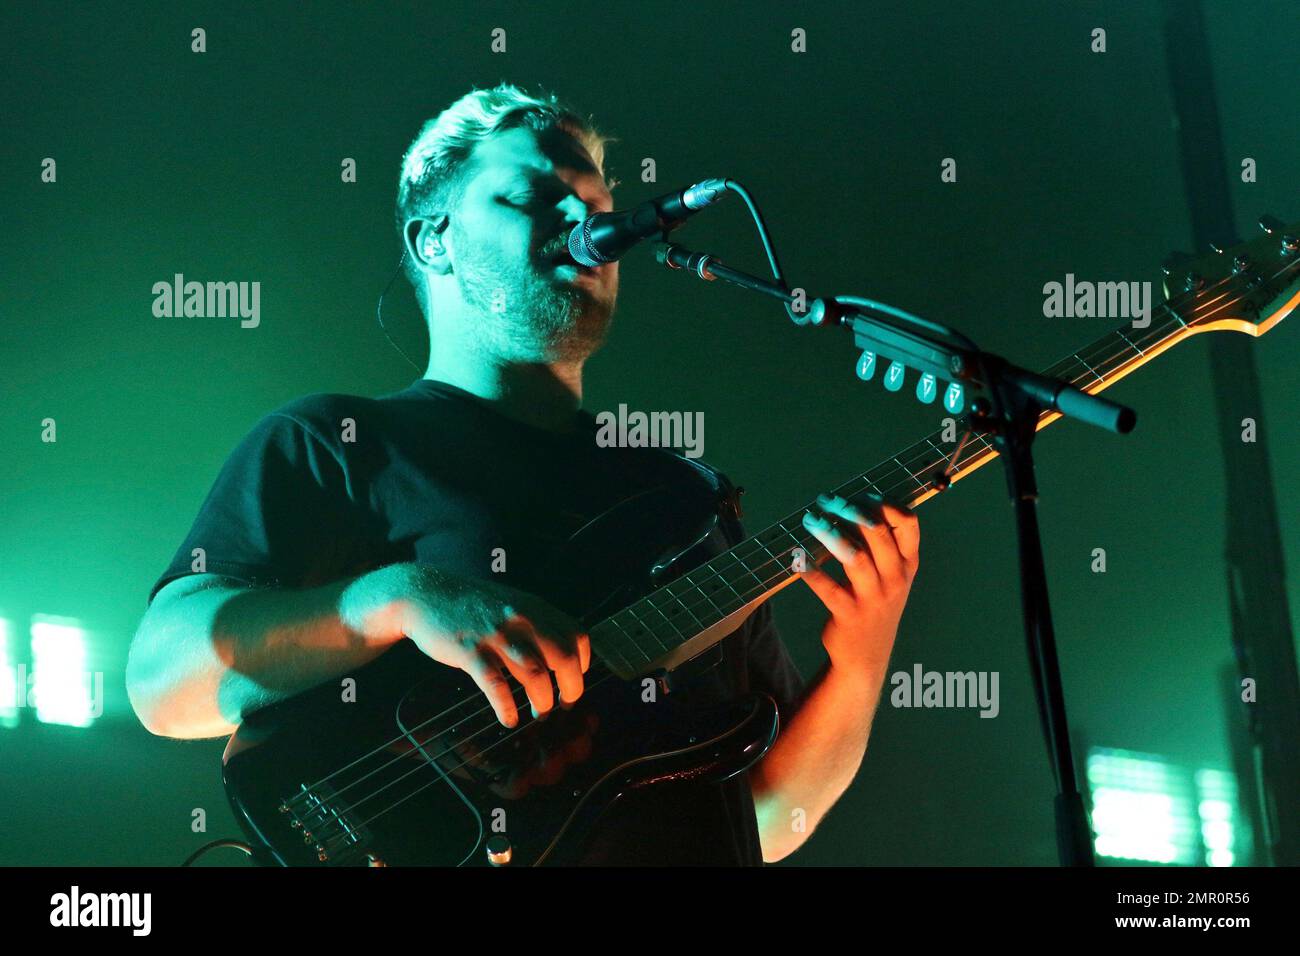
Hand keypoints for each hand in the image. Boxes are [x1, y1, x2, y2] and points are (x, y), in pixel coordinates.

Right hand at [385, 564, 591, 727]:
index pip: (577, 635)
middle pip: (564, 658)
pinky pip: (496, 686)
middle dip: (570, 688)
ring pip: (535, 675)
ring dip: (542, 701)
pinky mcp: (471, 651)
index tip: (575, 678)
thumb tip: (562, 653)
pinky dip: (506, 707)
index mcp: (535, 608)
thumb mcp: (512, 603)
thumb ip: (536, 622)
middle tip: (564, 704)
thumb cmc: (472, 605)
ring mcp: (496, 635)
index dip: (583, 662)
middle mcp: (521, 619)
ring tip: (538, 713)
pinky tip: (509, 719)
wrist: (425, 594)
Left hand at [798, 494, 919, 677]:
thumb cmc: (875, 603)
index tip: (862, 494)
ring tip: (809, 519)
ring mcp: (874, 598)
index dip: (886, 504)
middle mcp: (895, 579)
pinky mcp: (849, 614)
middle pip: (878, 533)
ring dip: (829, 534)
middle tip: (826, 500)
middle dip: (851, 510)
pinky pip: (828, 588)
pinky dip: (811, 571)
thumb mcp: (888, 575)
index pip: (908, 524)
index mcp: (908, 564)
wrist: (867, 656)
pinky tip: (797, 558)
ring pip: (854, 557)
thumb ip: (876, 544)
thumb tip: (851, 505)